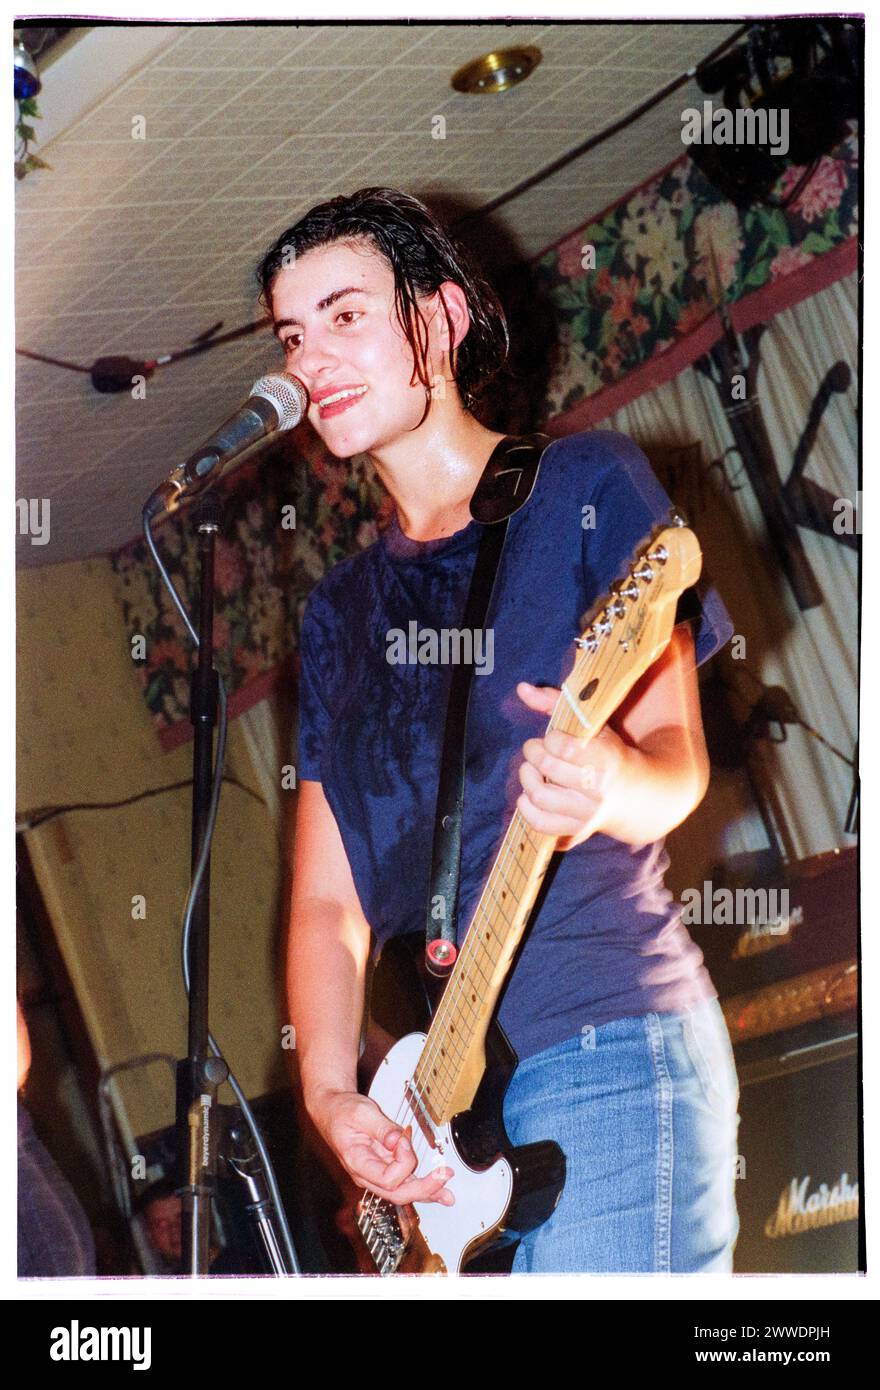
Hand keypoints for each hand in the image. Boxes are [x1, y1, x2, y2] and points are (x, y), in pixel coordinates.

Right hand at [311, 1089, 454, 1206]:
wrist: (332, 1109)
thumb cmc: (342, 1111)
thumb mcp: (361, 1112)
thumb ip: (382, 1128)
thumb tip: (398, 1141)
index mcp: (358, 1163)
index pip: (388, 1179)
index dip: (403, 1162)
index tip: (403, 1141)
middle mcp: (367, 1174)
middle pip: (398, 1194)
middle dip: (424, 1188)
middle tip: (444, 1177)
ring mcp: (376, 1172)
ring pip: (403, 1192)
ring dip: (427, 1192)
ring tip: (447, 1194)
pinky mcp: (384, 1167)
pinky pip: (404, 1182)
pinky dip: (422, 1186)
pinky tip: (437, 1189)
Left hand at [515, 681, 627, 849]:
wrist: (641, 796)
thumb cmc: (612, 754)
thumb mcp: (593, 725)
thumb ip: (556, 703)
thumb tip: (521, 689)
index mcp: (605, 760)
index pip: (562, 746)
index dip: (550, 738)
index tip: (554, 737)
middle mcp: (596, 789)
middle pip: (547, 768)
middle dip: (533, 753)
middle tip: (536, 750)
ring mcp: (586, 814)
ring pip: (539, 796)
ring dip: (527, 779)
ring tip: (532, 771)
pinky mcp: (576, 830)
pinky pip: (540, 824)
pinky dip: (527, 809)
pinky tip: (530, 796)